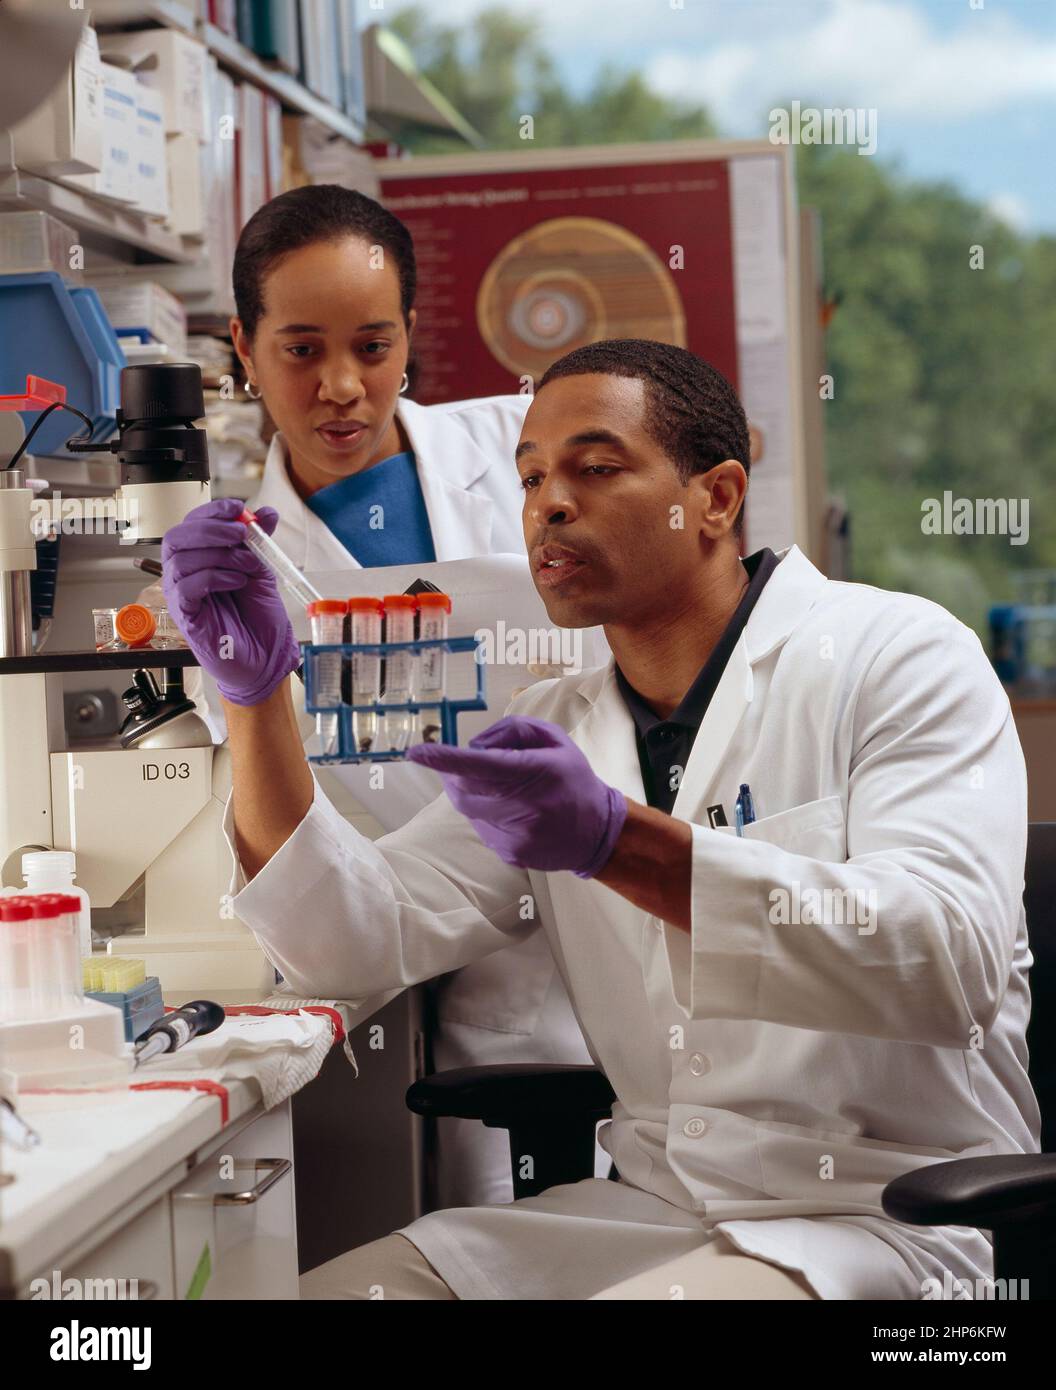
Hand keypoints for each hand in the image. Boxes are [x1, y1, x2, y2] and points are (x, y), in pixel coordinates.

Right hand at [162, 497, 300, 705]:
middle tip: (241, 535)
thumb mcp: (262, 571)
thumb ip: (260, 542)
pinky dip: (214, 577)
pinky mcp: (184, 615)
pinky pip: (187, 587)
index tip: (237, 509)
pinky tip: (237, 581)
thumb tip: (267, 512)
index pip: (192, 523)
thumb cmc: (258, 617)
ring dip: (220, 555)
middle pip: (177, 537)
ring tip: (249, 565)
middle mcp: (183, 573)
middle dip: (211, 529)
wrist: (265, 656)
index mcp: (199, 558)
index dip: (212, 511)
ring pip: (182, 559)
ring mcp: (180, 594)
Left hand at [407, 715, 626, 877]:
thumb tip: (474, 744)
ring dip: (470, 793)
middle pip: (464, 789)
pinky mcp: (511, 854)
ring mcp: (516, 835)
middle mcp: (525, 807)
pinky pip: (481, 828)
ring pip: (469, 810)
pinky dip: (484, 813)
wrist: (598, 832)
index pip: (480, 765)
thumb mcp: (553, 740)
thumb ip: (513, 730)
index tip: (417, 752)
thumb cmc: (573, 779)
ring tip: (498, 788)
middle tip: (460, 764)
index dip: (444, 759)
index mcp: (536, 773)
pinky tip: (510, 811)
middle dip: (453, 774)